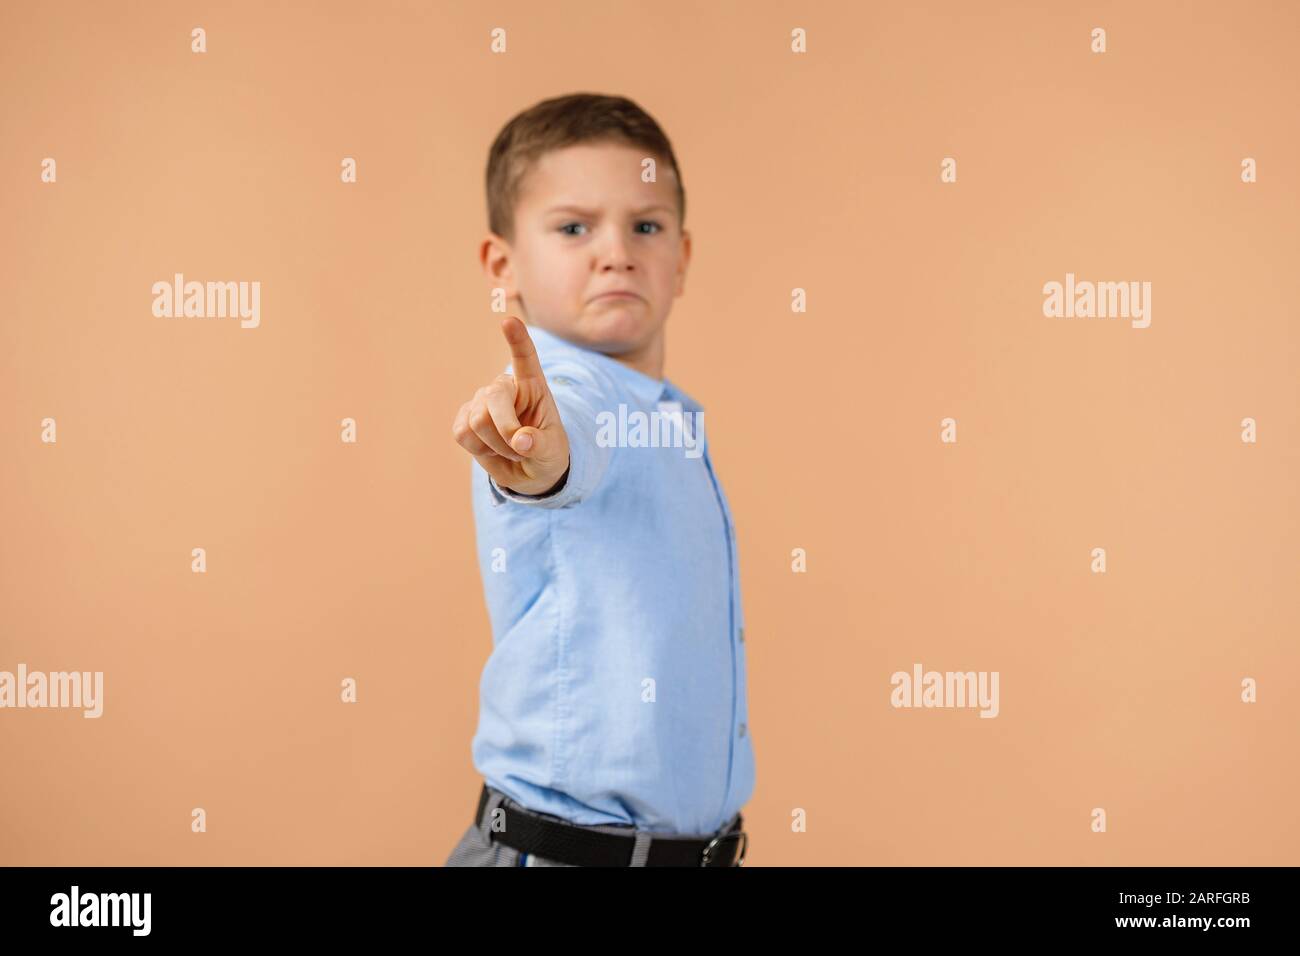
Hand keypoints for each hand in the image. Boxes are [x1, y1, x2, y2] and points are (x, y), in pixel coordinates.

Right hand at [451, 316, 570, 495]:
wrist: (529, 472)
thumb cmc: (547, 453)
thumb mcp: (553, 451)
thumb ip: (540, 444)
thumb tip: (521, 441)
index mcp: (533, 386)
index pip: (525, 358)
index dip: (517, 340)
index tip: (509, 322)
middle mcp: (506, 388)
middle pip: (493, 398)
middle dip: (505, 428)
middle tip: (521, 450)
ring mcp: (482, 401)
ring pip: (477, 421)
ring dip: (496, 445)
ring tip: (511, 450)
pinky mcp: (464, 418)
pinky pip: (462, 433)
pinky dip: (479, 449)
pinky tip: (491, 449)